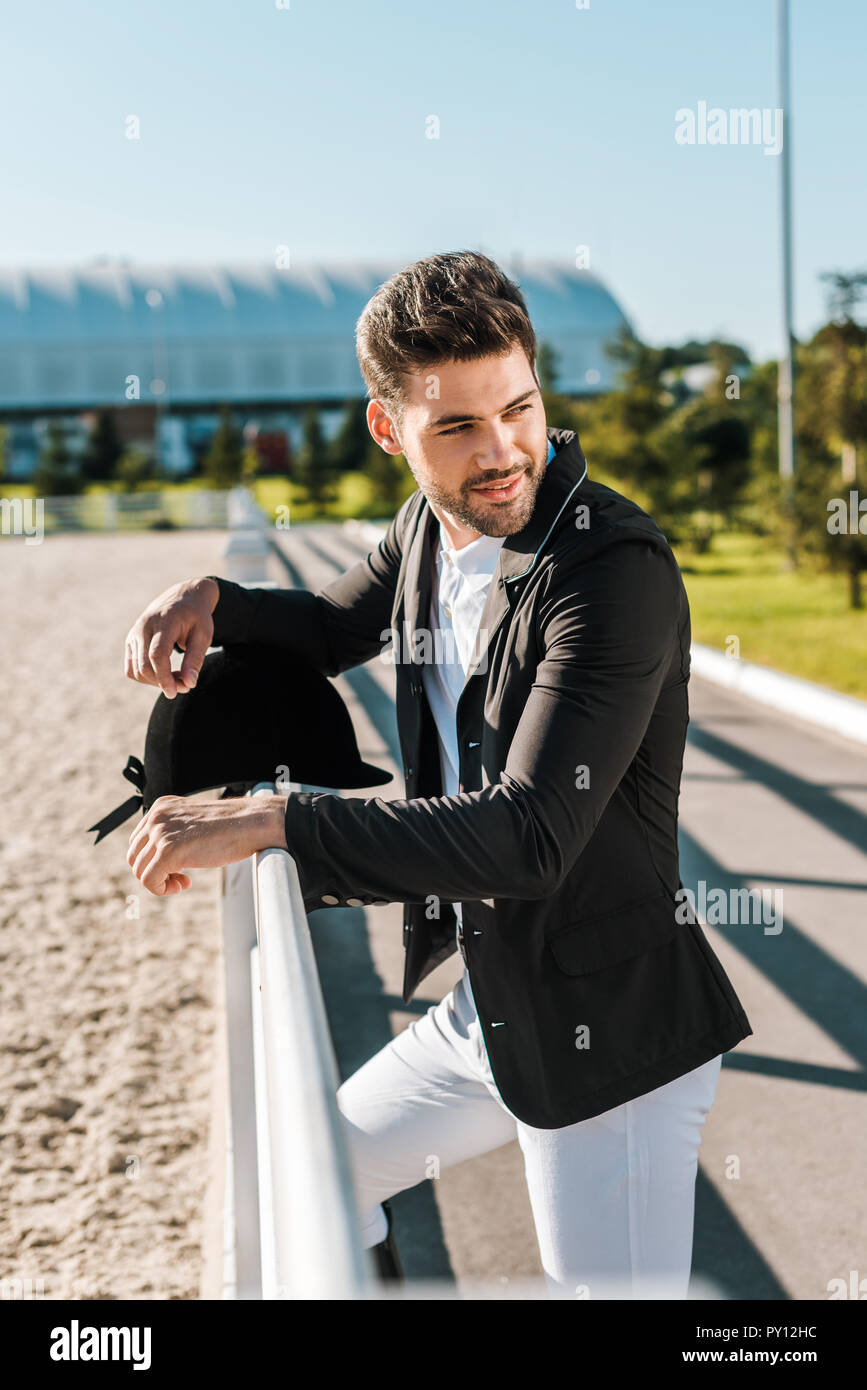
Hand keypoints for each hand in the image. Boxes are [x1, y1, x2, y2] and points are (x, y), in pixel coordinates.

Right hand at [124, 576, 219, 698]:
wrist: (183, 597)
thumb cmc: (196, 617)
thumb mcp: (204, 634)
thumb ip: (196, 659)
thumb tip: (189, 684)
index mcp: (165, 621)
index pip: (157, 654)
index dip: (164, 676)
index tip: (175, 692)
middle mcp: (144, 626)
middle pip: (145, 665)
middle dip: (163, 682)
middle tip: (184, 686)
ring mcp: (134, 633)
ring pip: (136, 670)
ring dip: (155, 682)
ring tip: (177, 678)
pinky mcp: (130, 640)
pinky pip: (131, 668)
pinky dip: (145, 677)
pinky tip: (163, 673)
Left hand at [127, 794, 287, 895]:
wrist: (252, 823)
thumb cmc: (231, 826)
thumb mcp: (194, 823)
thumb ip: (174, 833)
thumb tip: (160, 859)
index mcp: (161, 807)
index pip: (138, 841)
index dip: (153, 860)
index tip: (177, 867)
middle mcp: (156, 817)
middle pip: (134, 857)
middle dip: (153, 872)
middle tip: (180, 877)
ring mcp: (161, 833)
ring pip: (139, 870)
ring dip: (159, 882)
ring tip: (183, 881)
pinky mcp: (169, 851)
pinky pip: (149, 880)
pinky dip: (162, 889)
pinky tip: (184, 884)